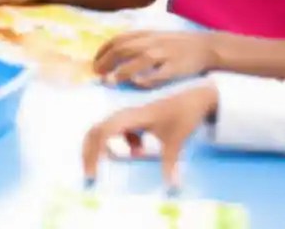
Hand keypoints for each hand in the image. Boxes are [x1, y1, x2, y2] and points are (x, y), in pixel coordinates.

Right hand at [81, 83, 218, 187]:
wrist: (195, 97)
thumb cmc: (184, 115)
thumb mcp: (176, 140)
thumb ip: (170, 163)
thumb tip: (171, 188)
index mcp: (130, 117)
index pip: (103, 134)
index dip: (94, 154)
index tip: (94, 176)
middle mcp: (124, 114)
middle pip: (95, 131)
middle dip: (89, 153)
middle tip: (90, 176)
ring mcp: (128, 115)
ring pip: (104, 130)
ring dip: (103, 149)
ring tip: (110, 165)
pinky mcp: (134, 117)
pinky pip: (118, 131)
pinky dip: (121, 144)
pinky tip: (139, 151)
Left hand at [92, 31, 217, 87]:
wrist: (206, 46)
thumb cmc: (177, 44)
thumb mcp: (155, 37)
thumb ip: (136, 43)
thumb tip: (113, 54)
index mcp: (146, 35)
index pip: (118, 40)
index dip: (103, 51)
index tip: (94, 63)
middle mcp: (153, 42)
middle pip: (124, 49)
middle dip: (107, 62)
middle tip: (97, 74)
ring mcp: (165, 54)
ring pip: (139, 60)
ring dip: (122, 71)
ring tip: (110, 82)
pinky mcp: (176, 67)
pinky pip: (159, 74)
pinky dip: (147, 79)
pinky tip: (136, 84)